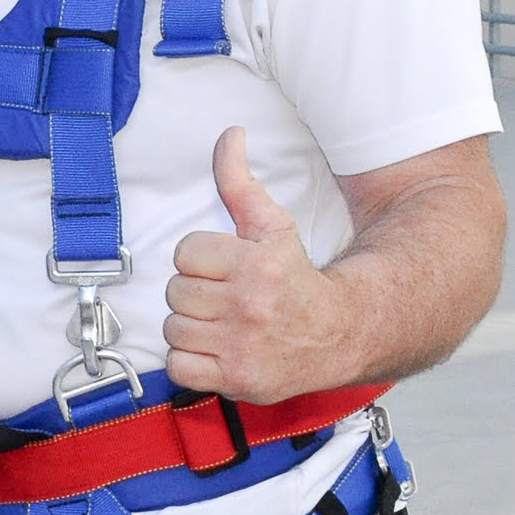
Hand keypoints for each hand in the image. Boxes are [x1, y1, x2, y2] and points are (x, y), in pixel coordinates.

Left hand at [163, 126, 342, 403]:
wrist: (340, 335)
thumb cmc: (296, 277)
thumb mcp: (271, 224)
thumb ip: (239, 180)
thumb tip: (229, 133)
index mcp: (255, 264)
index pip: (184, 252)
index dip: (200, 259)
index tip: (224, 268)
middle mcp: (250, 306)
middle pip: (175, 291)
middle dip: (194, 292)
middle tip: (223, 298)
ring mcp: (244, 347)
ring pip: (174, 328)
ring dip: (190, 327)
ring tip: (220, 324)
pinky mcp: (239, 380)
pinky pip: (179, 367)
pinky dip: (189, 362)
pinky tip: (214, 350)